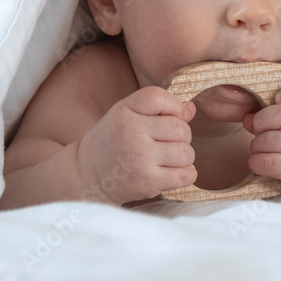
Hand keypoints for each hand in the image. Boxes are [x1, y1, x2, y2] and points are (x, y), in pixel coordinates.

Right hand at [77, 86, 196, 203]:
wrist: (89, 174)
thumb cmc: (114, 139)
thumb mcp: (126, 113)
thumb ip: (158, 105)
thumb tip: (190, 109)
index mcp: (125, 112)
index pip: (161, 98)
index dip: (175, 106)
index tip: (171, 116)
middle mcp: (132, 134)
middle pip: (181, 129)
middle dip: (181, 136)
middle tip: (166, 143)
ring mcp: (141, 159)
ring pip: (186, 153)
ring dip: (184, 157)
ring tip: (167, 158)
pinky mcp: (148, 182)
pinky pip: (186, 175)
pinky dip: (186, 174)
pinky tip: (172, 172)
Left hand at [243, 81, 280, 195]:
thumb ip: (275, 115)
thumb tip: (247, 118)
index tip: (277, 99)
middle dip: (260, 122)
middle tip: (258, 131)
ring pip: (271, 139)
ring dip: (256, 145)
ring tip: (259, 149)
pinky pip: (269, 161)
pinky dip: (256, 162)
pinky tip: (258, 163)